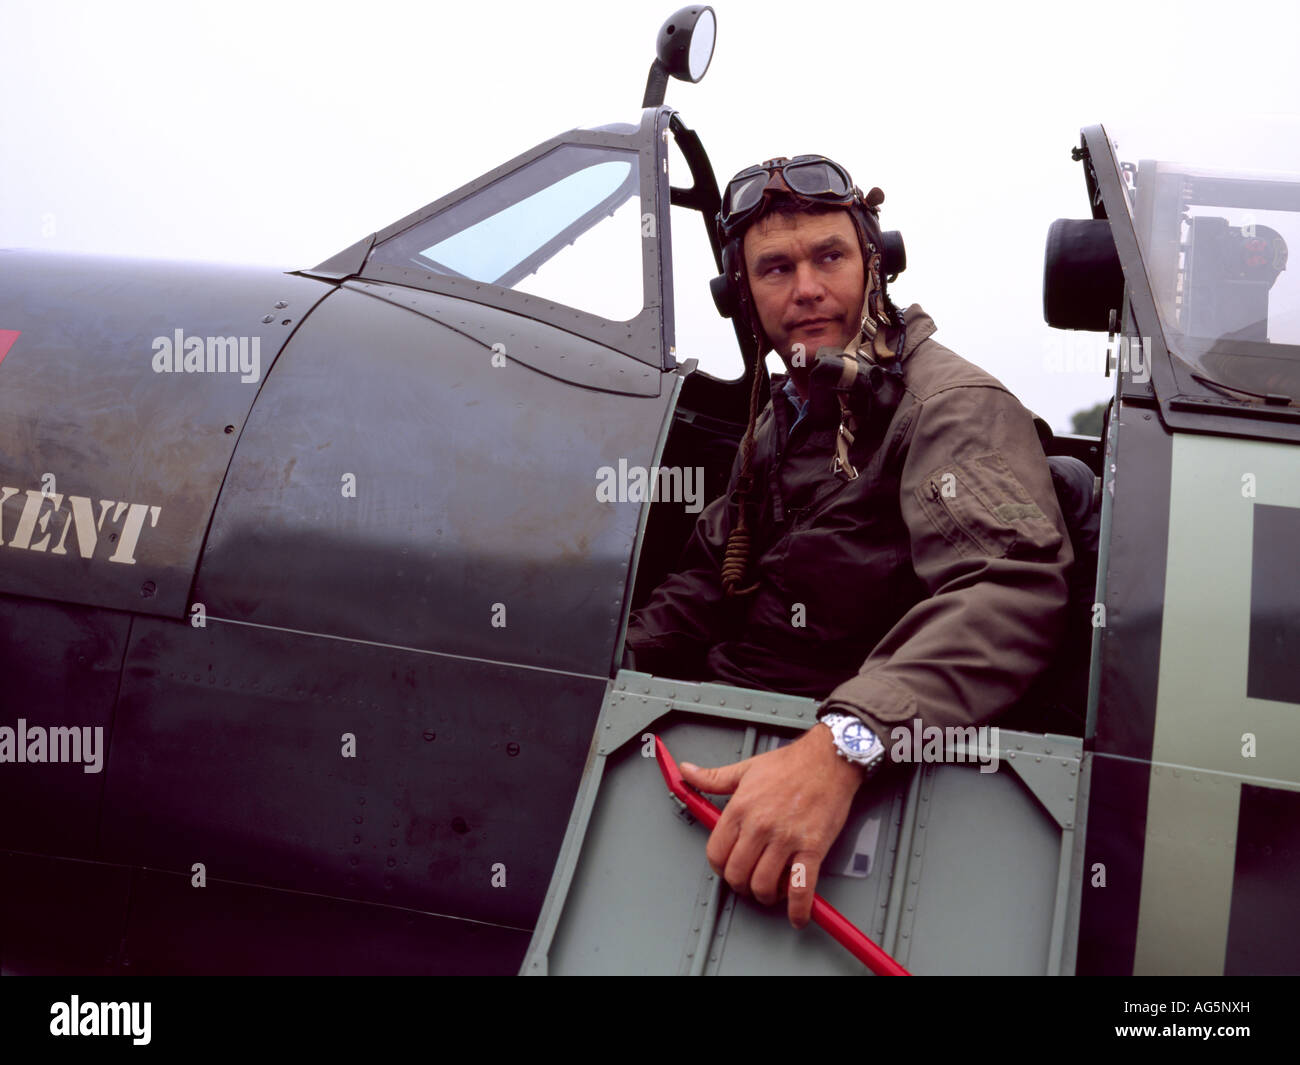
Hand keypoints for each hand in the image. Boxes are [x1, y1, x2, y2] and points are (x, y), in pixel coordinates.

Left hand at [679, 724, 863, 928]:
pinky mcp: (812, 849)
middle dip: (740, 885)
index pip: (716, 853)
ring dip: (765, 896)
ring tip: (770, 892)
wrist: (829, 760)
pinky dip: (798, 909)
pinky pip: (801, 888)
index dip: (719, 867)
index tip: (727, 868)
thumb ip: (713, 778)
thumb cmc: (791, 764)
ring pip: (763, 886)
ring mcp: (786, 840)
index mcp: (741, 809)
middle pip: (737, 874)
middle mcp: (760, 826)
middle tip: (748, 882)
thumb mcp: (745, 768)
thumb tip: (687, 772)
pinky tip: (797, 916)